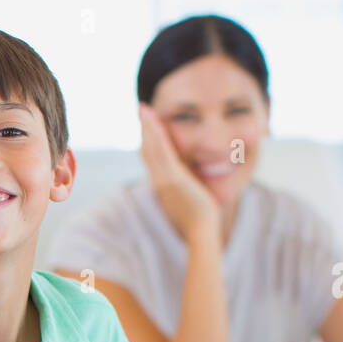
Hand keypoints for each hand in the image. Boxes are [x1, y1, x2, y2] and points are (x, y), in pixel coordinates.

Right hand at [138, 102, 219, 242]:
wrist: (200, 232)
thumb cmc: (199, 219)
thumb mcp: (190, 200)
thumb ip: (188, 188)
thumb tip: (193, 185)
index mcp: (162, 184)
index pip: (152, 158)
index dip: (148, 140)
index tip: (148, 125)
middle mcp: (159, 180)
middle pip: (147, 149)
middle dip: (145, 129)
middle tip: (142, 110)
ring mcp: (163, 179)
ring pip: (151, 148)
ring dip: (147, 127)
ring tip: (144, 109)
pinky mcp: (172, 178)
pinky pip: (161, 151)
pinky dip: (156, 135)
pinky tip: (153, 121)